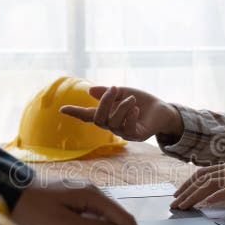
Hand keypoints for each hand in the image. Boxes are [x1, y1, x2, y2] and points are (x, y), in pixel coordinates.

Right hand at [59, 85, 182, 142]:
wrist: (163, 110)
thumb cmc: (142, 101)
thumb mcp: (124, 93)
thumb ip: (109, 93)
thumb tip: (90, 91)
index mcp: (108, 115)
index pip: (88, 115)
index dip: (75, 112)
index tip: (61, 108)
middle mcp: (113, 126)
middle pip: (99, 119)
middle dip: (104, 103)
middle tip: (114, 88)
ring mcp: (124, 133)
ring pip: (114, 124)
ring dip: (122, 108)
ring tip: (132, 98)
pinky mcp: (137, 136)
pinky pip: (128, 129)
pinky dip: (131, 116)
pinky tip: (136, 108)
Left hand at [171, 162, 224, 209]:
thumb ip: (223, 185)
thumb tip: (204, 196)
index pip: (201, 173)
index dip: (187, 184)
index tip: (177, 194)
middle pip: (202, 179)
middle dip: (186, 192)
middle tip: (175, 204)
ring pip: (210, 185)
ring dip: (195, 196)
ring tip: (185, 206)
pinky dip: (216, 196)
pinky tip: (207, 204)